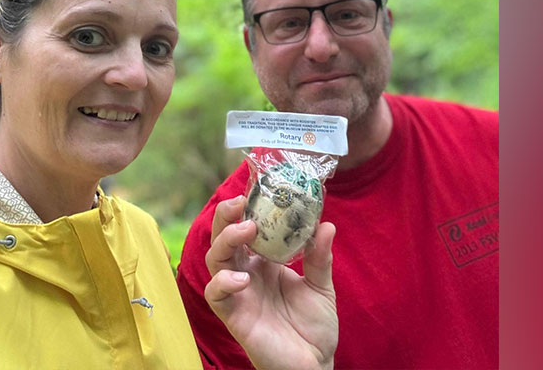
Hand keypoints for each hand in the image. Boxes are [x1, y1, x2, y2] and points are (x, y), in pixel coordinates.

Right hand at [203, 195, 336, 369]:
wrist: (315, 364)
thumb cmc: (314, 327)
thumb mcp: (321, 286)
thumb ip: (318, 258)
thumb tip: (326, 225)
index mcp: (264, 263)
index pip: (247, 229)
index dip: (246, 209)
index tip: (254, 190)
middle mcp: (247, 273)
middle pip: (224, 238)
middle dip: (226, 217)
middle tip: (239, 202)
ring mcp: (239, 294)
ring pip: (216, 260)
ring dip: (226, 241)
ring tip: (246, 230)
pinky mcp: (234, 316)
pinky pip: (216, 295)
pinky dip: (224, 282)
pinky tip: (241, 278)